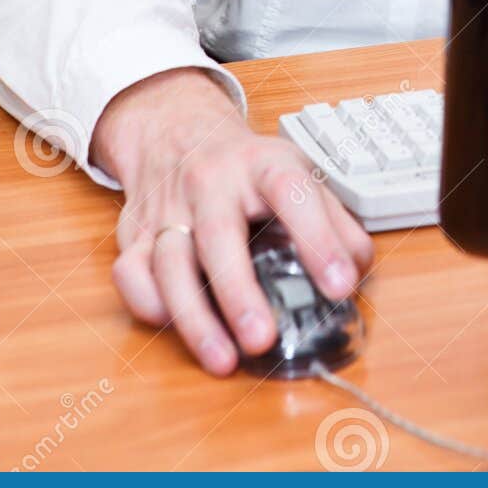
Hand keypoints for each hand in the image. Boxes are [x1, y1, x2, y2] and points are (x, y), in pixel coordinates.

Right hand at [91, 67, 372, 375]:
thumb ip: (334, 220)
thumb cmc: (246, 164)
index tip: (341, 284)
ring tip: (224, 359)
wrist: (177, 127)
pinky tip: (174, 325)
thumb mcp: (295, 173)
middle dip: (239, 292)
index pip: (292, 193)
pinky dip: (148, 303)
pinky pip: (130, 271)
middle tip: (263, 338)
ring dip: (194, 316)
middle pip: (219, 235)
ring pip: (169, 262)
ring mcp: (169, 206)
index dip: (319, 238)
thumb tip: (357, 270)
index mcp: (262, 164)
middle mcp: (211, 182)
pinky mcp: (135, 231)